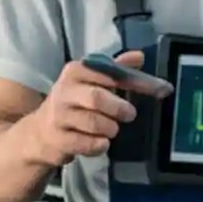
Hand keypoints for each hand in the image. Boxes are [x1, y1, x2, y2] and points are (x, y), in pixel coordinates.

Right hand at [28, 50, 164, 166]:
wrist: (40, 132)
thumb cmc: (73, 103)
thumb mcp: (91, 81)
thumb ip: (115, 69)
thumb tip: (140, 56)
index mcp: (75, 71)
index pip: (109, 72)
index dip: (137, 81)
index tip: (162, 89)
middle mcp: (64, 91)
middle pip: (97, 98)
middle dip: (119, 108)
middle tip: (130, 114)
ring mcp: (58, 116)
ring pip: (93, 123)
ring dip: (110, 128)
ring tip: (113, 129)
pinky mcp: (57, 139)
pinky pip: (86, 144)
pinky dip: (99, 145)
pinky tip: (102, 143)